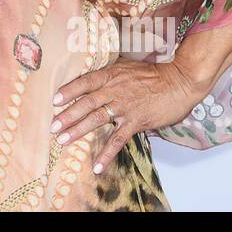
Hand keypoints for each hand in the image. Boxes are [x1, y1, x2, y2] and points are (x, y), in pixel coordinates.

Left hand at [50, 58, 201, 175]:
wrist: (178, 82)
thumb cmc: (152, 74)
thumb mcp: (126, 66)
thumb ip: (108, 73)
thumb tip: (90, 77)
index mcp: (110, 75)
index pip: (84, 82)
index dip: (68, 91)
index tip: (54, 101)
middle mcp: (115, 90)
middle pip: (86, 103)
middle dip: (68, 116)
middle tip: (53, 127)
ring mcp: (125, 107)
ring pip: (97, 119)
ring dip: (79, 131)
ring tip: (63, 140)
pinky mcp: (136, 122)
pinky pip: (118, 140)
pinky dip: (106, 154)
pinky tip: (96, 166)